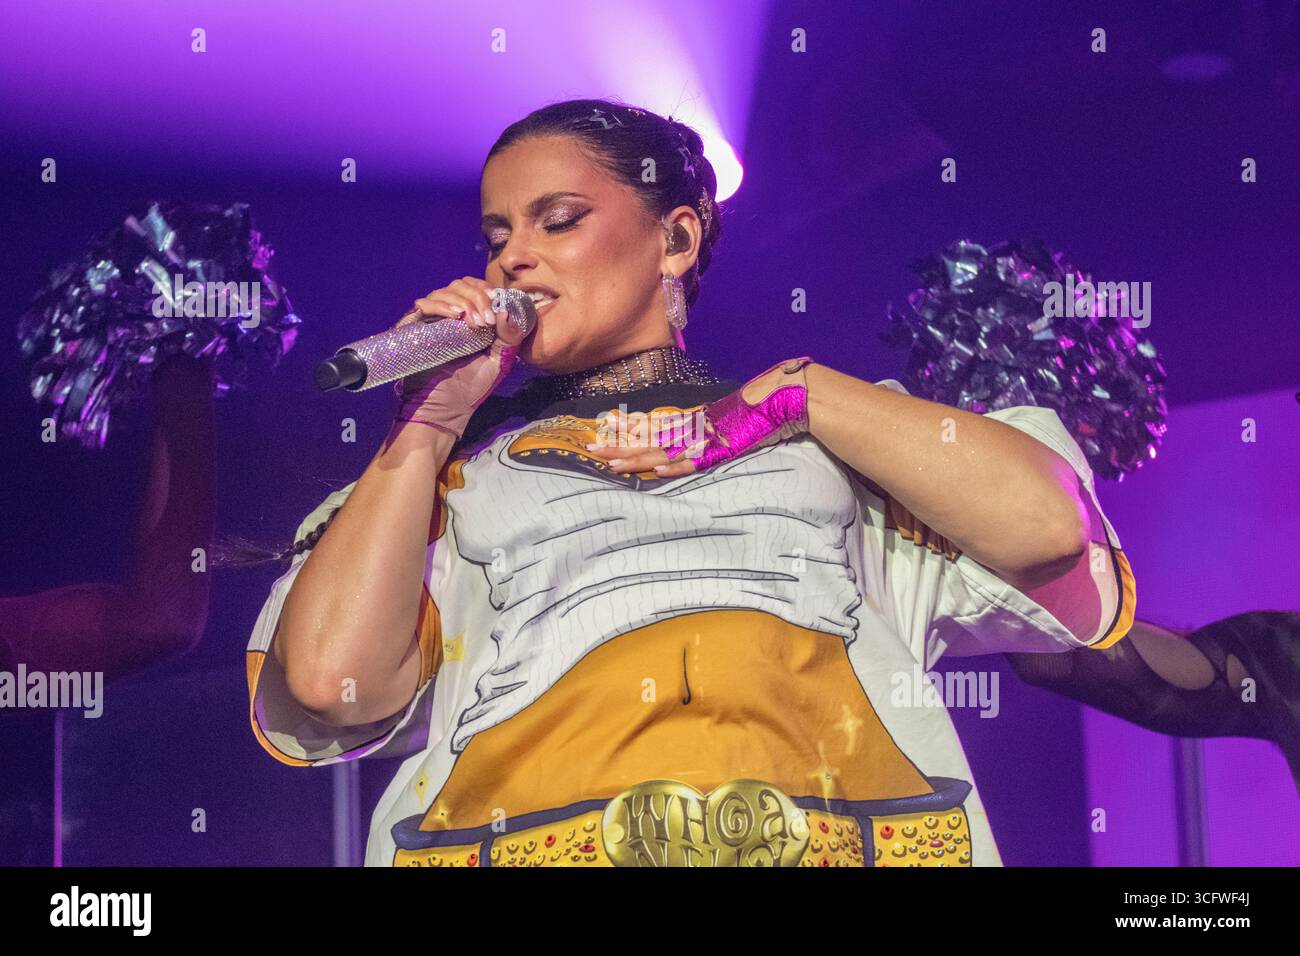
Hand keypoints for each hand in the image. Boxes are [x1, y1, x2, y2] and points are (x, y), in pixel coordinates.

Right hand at [392, 277, 531, 438]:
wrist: (446, 408)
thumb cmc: (471, 387)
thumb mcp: (498, 360)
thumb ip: (509, 337)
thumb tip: (507, 311)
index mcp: (469, 318)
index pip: (475, 288)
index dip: (486, 290)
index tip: (496, 303)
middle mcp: (449, 315)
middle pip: (460, 285)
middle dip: (477, 297)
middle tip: (486, 320)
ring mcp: (431, 319)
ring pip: (444, 291)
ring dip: (463, 301)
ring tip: (474, 322)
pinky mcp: (414, 326)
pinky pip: (424, 304)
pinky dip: (442, 306)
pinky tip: (456, 316)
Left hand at [583, 356, 813, 477]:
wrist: (784, 396)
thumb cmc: (758, 406)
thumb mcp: (725, 415)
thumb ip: (706, 423)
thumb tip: (691, 428)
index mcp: (694, 418)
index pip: (655, 423)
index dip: (630, 426)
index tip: (607, 426)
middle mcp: (694, 426)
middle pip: (650, 438)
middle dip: (621, 445)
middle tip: (592, 449)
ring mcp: (707, 438)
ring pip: (664, 451)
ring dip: (637, 459)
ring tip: (612, 465)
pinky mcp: (722, 449)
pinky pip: (696, 461)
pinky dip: (677, 467)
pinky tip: (657, 472)